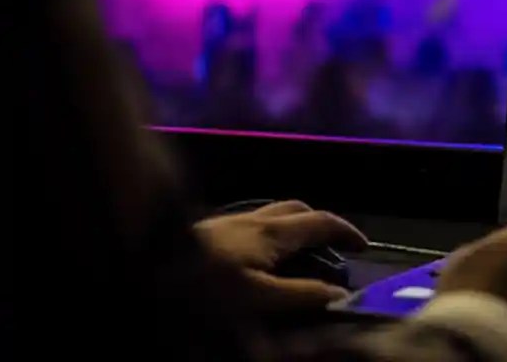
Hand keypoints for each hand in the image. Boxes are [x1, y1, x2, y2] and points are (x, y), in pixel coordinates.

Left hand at [195, 200, 366, 310]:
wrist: (144, 266)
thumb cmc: (203, 284)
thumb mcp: (256, 296)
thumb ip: (300, 295)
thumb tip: (339, 294)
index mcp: (272, 233)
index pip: (322, 222)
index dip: (346, 232)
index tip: (363, 247)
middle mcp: (255, 220)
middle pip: (298, 209)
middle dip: (321, 223)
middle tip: (332, 246)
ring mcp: (230, 223)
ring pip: (274, 214)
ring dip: (294, 226)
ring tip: (299, 251)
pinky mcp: (210, 232)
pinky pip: (253, 225)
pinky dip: (270, 234)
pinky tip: (258, 256)